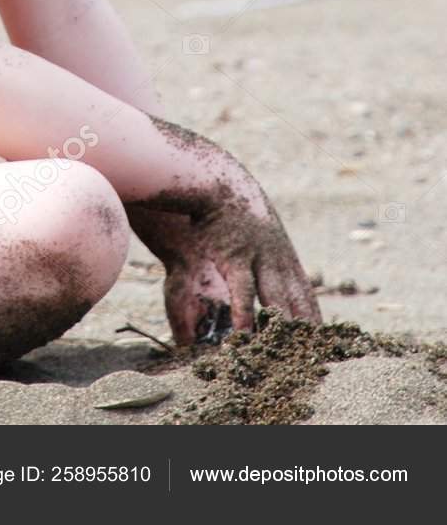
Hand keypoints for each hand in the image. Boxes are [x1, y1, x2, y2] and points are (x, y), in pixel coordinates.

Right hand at [125, 147, 320, 345]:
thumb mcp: (258, 225)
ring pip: (277, 300)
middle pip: (298, 302)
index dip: (314, 320)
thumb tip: (269, 272)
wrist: (215, 180)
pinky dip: (245, 313)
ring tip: (290, 359)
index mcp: (283, 254)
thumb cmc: (233, 204)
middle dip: (307, 332)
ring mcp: (259, 258)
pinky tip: (245, 335)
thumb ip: (265, 250)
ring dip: (284, 329)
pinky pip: (244, 291)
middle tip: (315, 359)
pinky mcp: (235, 256)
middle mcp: (278, 259)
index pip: (305, 294)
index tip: (325, 344)